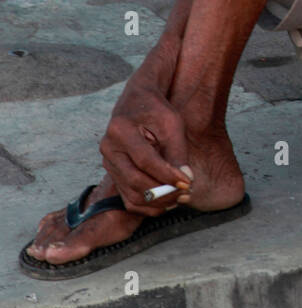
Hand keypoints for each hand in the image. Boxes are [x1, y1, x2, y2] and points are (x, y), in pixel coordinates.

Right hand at [98, 76, 191, 213]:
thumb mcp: (172, 123)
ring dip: (158, 202)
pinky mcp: (114, 173)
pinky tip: (168, 201)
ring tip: (180, 197)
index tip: (188, 182)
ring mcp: (108, 162)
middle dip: (163, 191)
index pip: (145, 161)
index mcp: (120, 130)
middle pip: (135, 181)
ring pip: (131, 194)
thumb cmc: (156, 110)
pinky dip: (149, 205)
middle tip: (187, 191)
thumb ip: (177, 151)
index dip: (167, 175)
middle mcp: (108, 147)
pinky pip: (129, 198)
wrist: (137, 102)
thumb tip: (186, 181)